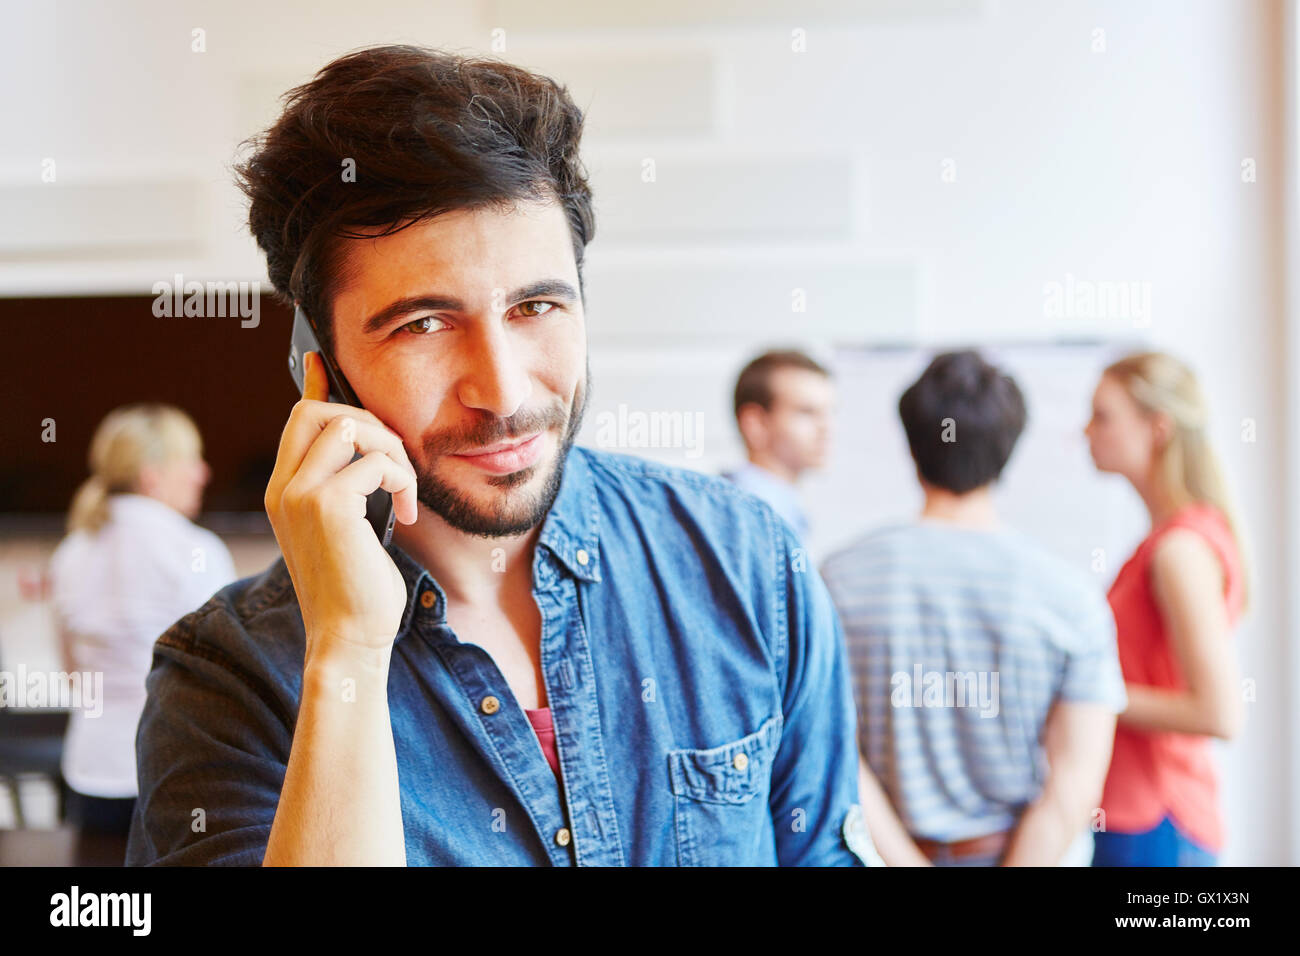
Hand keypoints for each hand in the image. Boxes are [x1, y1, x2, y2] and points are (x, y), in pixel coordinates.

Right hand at [264, 351, 419, 658]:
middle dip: (368, 422)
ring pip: (350, 427)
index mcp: (283, 491)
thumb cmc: (356, 589)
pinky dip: (402, 480)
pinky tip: (405, 514)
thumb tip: (369, 452)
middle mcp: (283, 488)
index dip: (315, 386)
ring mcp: (300, 494)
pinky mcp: (327, 506)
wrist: (350, 637)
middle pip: (317, 410)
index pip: (297, 420)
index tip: (321, 361)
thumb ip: (348, 488)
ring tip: (403, 492)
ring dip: (391, 452)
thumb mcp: (348, 529)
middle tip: (395, 463)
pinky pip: (375, 462)